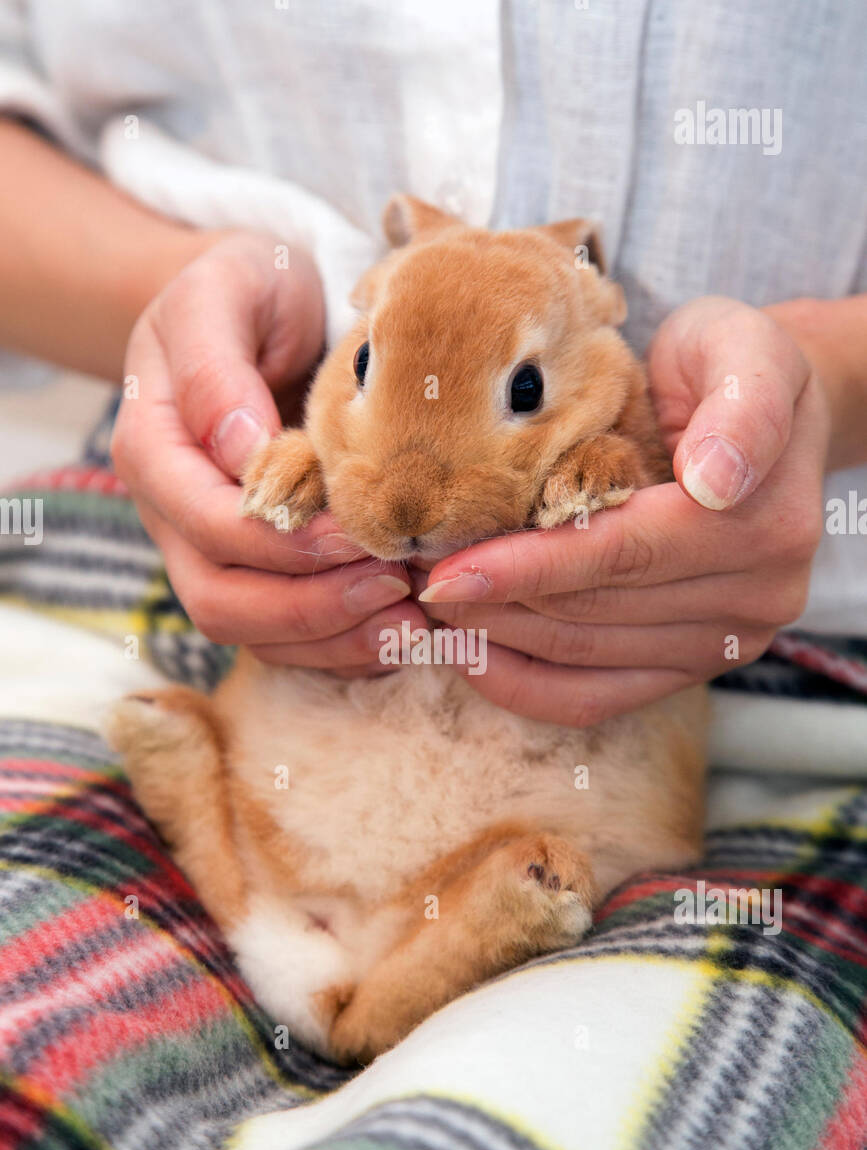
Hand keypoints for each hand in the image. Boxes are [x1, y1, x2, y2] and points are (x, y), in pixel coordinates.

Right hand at [112, 232, 425, 675]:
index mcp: (153, 448)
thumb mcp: (226, 290)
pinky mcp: (253, 569)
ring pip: (253, 634)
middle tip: (397, 588)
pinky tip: (401, 630)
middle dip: (311, 609)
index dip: (284, 544)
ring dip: (333, 640)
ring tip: (412, 621)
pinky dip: (342, 646)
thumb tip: (242, 447)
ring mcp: (208, 550)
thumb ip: (219, 363)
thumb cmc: (244, 290)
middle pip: (221, 602)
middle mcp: (172, 515)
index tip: (361, 534)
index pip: (209, 524)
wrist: (251, 311)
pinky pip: (286, 637)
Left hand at [415, 297, 829, 724]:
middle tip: (408, 576)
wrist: (765, 419)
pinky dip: (521, 684)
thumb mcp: (745, 348)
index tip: (444, 570)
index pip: (621, 554)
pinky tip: (467, 653)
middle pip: (592, 613)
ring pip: (580, 657)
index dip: (527, 567)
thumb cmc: (730, 368)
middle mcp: (753, 599)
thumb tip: (713, 482)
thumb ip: (744, 402)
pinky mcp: (688, 670)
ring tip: (423, 603)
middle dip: (491, 600)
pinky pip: (592, 698)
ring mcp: (722, 644)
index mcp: (765, 524)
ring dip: (494, 636)